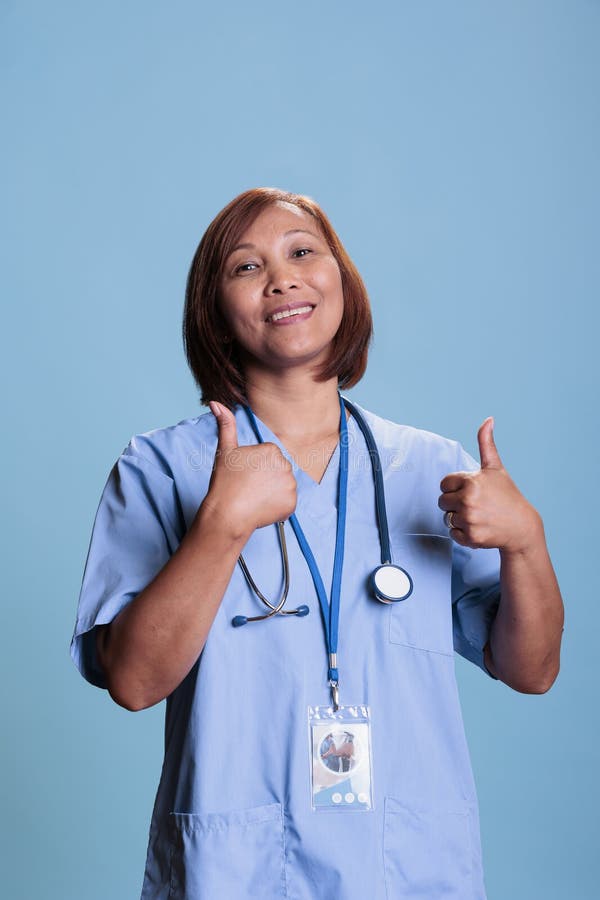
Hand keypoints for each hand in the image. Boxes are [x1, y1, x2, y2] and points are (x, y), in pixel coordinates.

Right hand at [201, 401, 296, 539]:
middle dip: (266, 479)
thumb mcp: (225, 450)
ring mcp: (290, 485)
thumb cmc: (225, 482)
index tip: (245, 475)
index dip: (256, 468)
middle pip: (278, 471)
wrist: (227, 514)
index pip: (269, 458)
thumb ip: (225, 425)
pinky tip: (262, 507)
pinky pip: (287, 503)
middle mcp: (286, 465)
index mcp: (272, 450)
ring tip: (255, 497)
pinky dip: (277, 507)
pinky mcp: (292, 504)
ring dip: (272, 493)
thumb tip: (215, 402)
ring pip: (283, 487)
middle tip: (249, 488)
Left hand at [438, 418, 541, 553]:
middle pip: (442, 502)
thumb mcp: (495, 468)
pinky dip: (463, 534)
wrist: (521, 527)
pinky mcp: (470, 537)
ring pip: (447, 518)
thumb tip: (488, 419)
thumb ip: (486, 444)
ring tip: (479, 516)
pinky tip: (479, 528)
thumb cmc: (507, 495)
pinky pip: (452, 534)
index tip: (473, 491)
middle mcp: (468, 500)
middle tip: (476, 505)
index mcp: (470, 481)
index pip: (444, 484)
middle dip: (455, 503)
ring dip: (459, 519)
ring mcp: (469, 519)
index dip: (456, 487)